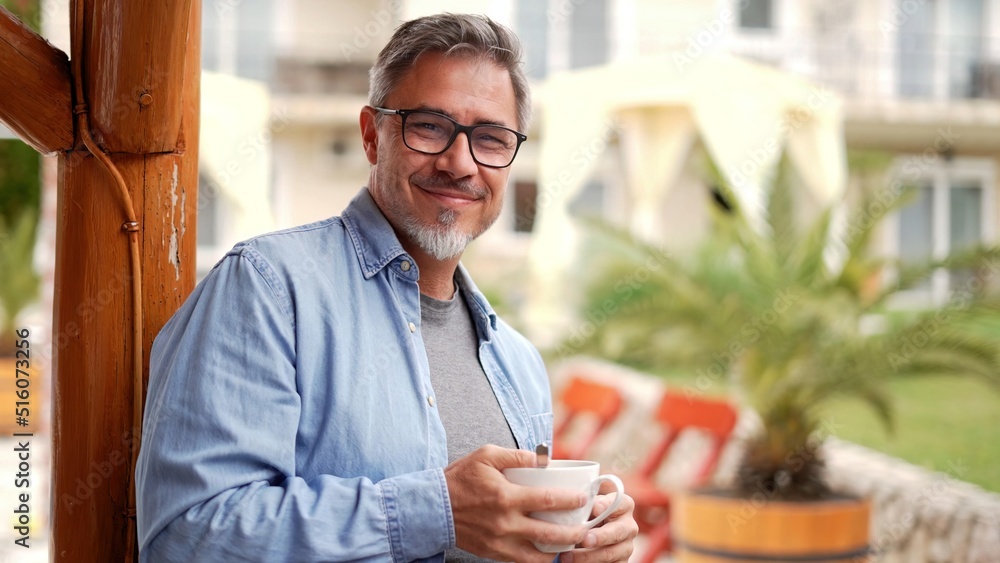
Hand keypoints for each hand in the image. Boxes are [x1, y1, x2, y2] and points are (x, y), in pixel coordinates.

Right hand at [444, 445, 589, 561]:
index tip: (583, 498)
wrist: (433, 507)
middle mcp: (505, 523)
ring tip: (570, 545)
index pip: (547, 500)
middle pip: (549, 534)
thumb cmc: (460, 478)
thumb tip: (543, 459)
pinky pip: (520, 562)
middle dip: (573, 534)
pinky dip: (537, 560)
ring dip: (557, 552)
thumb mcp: (486, 456)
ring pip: (537, 556)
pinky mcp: (492, 553)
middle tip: (586, 529)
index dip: (570, 500)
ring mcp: (499, 542)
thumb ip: (516, 455)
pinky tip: (547, 552)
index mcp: (506, 496)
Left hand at [559, 482, 637, 562]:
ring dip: (587, 556)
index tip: (594, 508)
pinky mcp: (621, 562)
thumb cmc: (588, 514)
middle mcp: (629, 526)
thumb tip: (577, 494)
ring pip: (609, 553)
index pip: (619, 502)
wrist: (589, 535)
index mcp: (624, 505)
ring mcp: (626, 546)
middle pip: (617, 531)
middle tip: (584, 539)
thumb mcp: (589, 503)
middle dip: (600, 536)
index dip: (607, 505)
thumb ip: (588, 499)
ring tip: (567, 556)